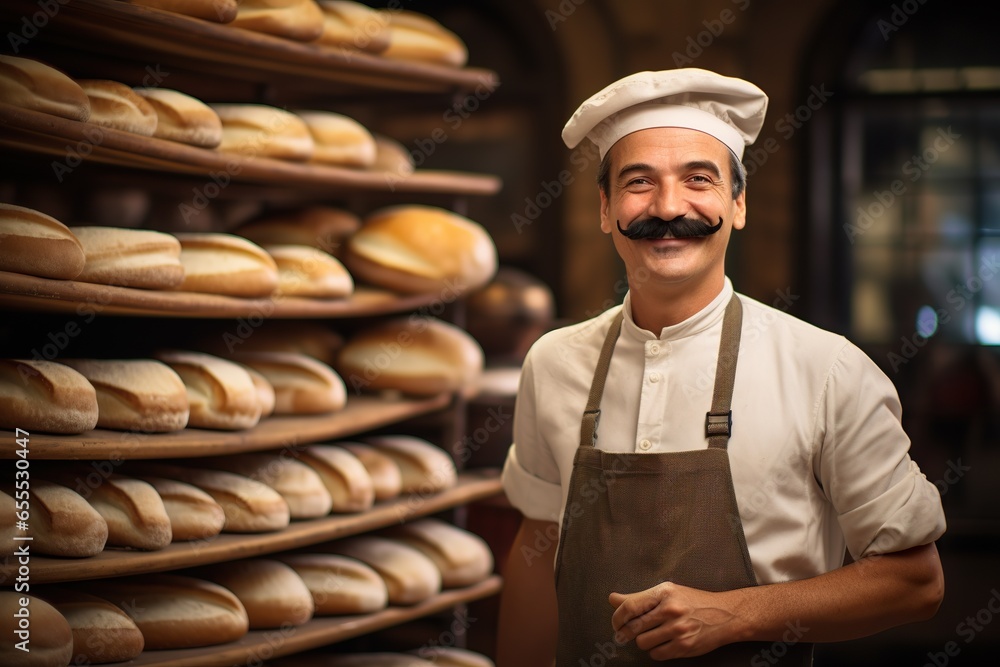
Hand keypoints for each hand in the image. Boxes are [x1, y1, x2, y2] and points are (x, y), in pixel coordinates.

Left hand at [609, 582, 741, 660]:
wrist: (725, 615)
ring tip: (652, 636)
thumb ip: (638, 597)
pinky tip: (663, 644)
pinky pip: (657, 654)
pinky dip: (656, 651)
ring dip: (643, 642)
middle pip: (633, 627)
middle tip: (624, 634)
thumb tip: (612, 599)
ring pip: (643, 643)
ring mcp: (678, 629)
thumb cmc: (693, 602)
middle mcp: (670, 610)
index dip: (617, 617)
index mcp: (663, 593)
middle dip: (625, 633)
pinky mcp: (684, 646)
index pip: (629, 606)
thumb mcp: (667, 593)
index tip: (616, 623)